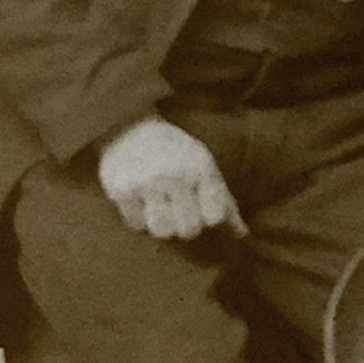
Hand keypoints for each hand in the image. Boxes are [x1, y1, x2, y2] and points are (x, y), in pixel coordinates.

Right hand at [97, 117, 246, 241]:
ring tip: (159, 208)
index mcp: (200, 167)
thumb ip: (223, 200)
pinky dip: (139, 219)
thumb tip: (242, 234)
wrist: (130, 127)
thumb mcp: (203, 166)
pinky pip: (136, 225)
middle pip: (188, 230)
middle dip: (184, 225)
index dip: (208, 219)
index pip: (215, 216)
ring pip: (162, 231)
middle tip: (177, 210)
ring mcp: (147, 183)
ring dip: (162, 226)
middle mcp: (175, 175)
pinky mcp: (121, 190)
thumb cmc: (175, 152)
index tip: (200, 209)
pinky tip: (140, 201)